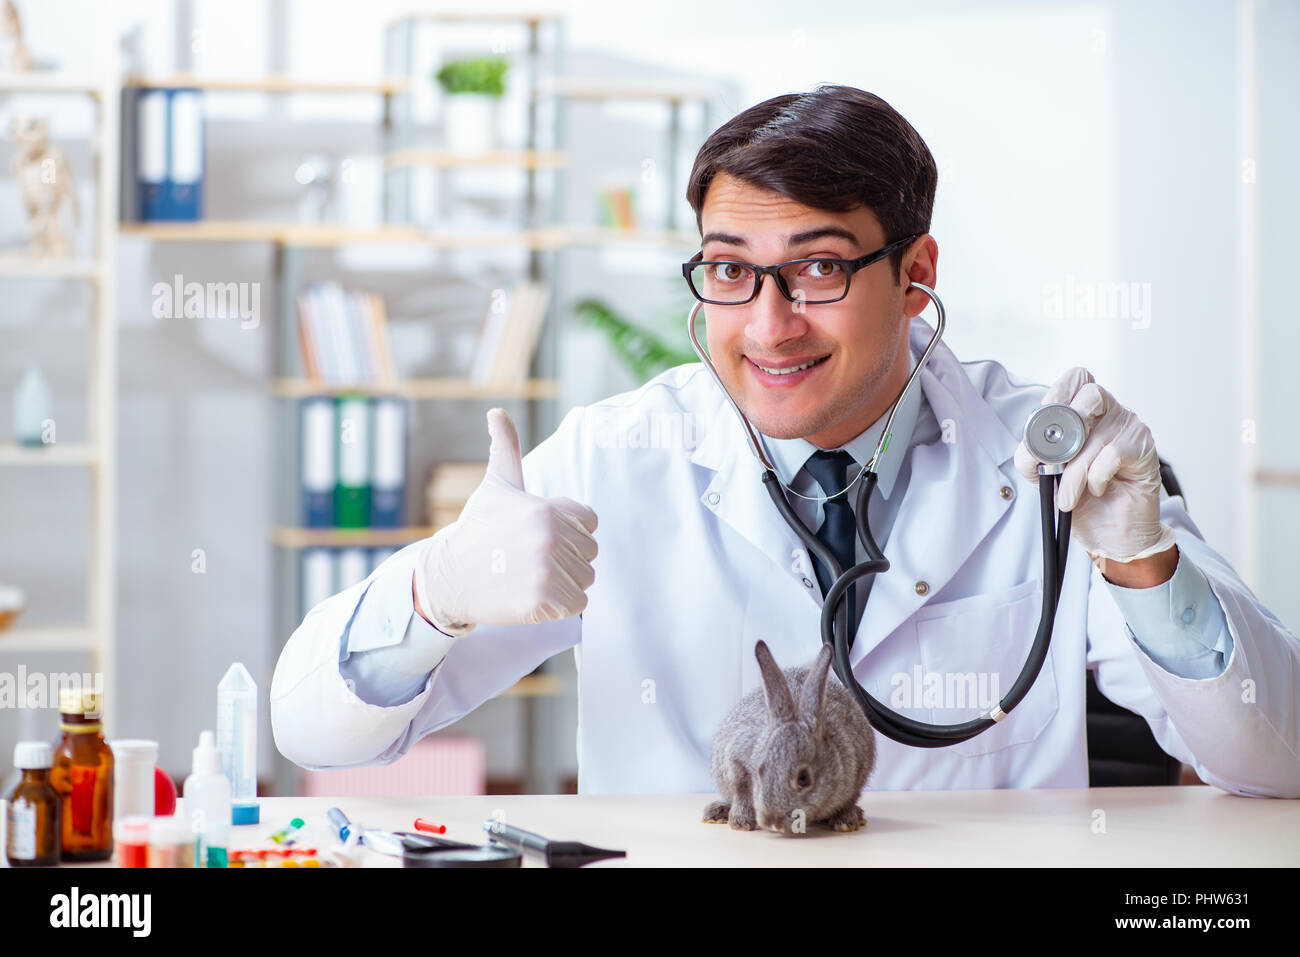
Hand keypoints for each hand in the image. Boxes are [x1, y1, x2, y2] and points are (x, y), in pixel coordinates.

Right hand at [413, 408, 597, 632]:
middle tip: (531, 557)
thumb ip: (506, 448)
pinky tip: (533, 594)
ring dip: (564, 581)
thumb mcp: (496, 485)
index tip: (538, 534)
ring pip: (586, 579)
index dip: (568, 529)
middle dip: (567, 556)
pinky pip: (577, 604)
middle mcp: (549, 538)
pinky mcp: (542, 602)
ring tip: (531, 575)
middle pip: (590, 552)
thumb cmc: (477, 529)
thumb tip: (497, 412)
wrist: (447, 576)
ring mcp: (546, 571)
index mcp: (545, 509)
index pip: (589, 521)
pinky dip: (560, 604)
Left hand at [1013, 367, 1175, 566]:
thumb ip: (1032, 455)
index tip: (1043, 420)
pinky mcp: (1144, 449)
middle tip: (1056, 460)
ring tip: (1068, 496)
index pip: (1077, 379)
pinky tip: (1097, 489)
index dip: (1059, 391)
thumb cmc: (1083, 501)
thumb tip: (1029, 447)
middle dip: (1067, 428)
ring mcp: (1130, 428)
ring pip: (1094, 436)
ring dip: (1073, 473)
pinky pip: (1111, 455)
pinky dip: (1095, 477)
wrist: (1110, 534)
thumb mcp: (1045, 476)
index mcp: (1087, 412)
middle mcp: (1111, 413)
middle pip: (1090, 394)